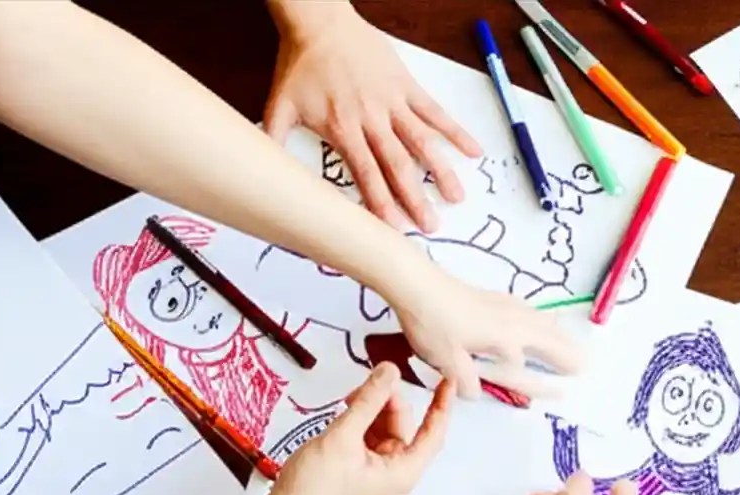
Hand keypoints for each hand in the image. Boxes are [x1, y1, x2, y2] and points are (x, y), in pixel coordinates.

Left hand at [265, 3, 481, 231]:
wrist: (319, 22)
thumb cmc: (299, 64)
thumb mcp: (278, 105)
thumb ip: (274, 141)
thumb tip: (266, 175)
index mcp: (342, 127)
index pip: (365, 173)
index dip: (381, 202)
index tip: (394, 227)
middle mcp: (371, 118)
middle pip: (397, 165)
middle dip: (415, 197)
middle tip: (431, 225)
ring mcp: (392, 101)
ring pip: (421, 141)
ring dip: (441, 170)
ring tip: (456, 197)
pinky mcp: (406, 85)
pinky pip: (434, 111)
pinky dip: (454, 131)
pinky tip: (472, 150)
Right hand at [266, 363, 452, 494]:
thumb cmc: (312, 494)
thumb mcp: (342, 436)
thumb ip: (368, 400)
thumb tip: (388, 373)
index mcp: (403, 474)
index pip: (434, 432)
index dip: (442, 404)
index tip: (447, 380)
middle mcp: (396, 479)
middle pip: (404, 429)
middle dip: (387, 403)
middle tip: (367, 385)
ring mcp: (378, 480)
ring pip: (385, 433)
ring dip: (371, 413)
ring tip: (348, 403)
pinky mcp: (361, 478)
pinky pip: (370, 444)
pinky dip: (361, 427)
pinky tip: (345, 418)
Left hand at [395, 271, 582, 400]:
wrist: (417, 284)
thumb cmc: (433, 323)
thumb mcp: (447, 361)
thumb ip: (466, 381)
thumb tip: (476, 392)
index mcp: (505, 340)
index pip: (525, 368)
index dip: (537, 384)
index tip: (560, 394)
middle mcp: (512, 322)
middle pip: (547, 339)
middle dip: (566, 353)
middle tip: (585, 365)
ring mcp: (505, 306)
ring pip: (541, 322)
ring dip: (558, 335)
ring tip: (571, 345)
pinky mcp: (494, 297)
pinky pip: (529, 311)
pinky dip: (542, 319)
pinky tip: (538, 318)